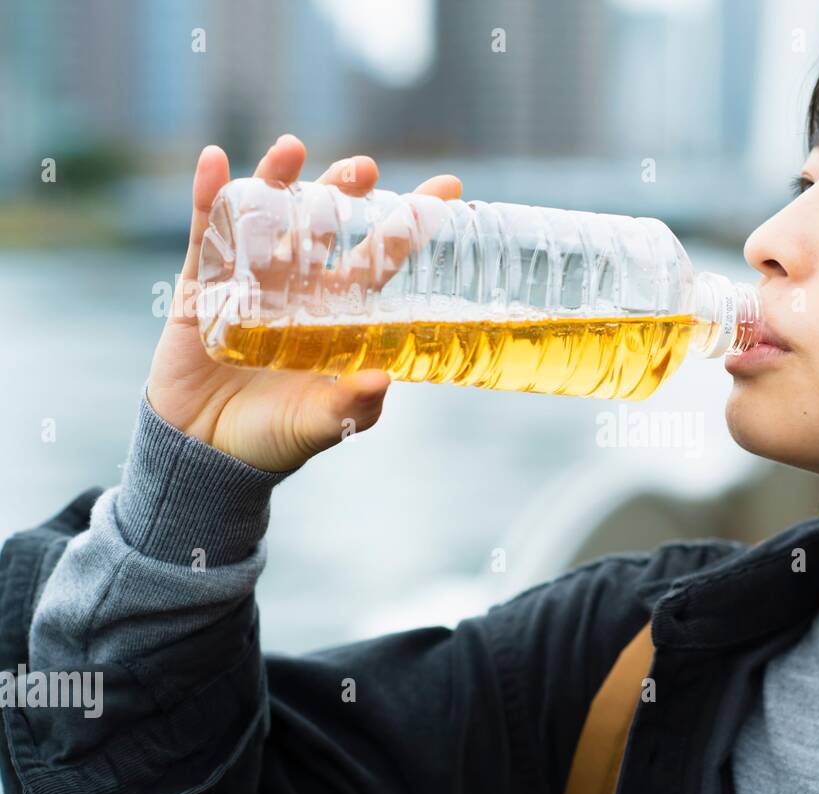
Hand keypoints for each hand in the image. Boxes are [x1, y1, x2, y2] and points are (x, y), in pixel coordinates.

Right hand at [146, 134, 462, 471]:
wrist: (206, 452)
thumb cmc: (274, 437)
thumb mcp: (323, 424)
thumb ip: (354, 403)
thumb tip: (383, 377)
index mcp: (336, 312)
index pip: (380, 257)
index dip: (409, 223)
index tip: (448, 187)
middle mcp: (298, 287)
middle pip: (324, 224)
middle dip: (342, 190)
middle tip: (364, 168)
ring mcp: (249, 280)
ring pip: (267, 216)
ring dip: (278, 179)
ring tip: (293, 149)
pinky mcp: (202, 286)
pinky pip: (205, 233)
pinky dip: (210, 196)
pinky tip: (217, 161)